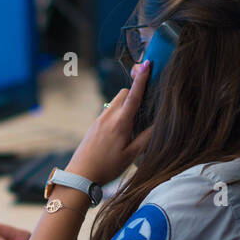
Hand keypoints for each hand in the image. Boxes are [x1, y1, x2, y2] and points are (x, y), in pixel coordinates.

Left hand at [66, 61, 154, 185]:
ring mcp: (100, 119)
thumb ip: (146, 138)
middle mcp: (109, 116)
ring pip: (116, 102)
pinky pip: (109, 111)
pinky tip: (119, 132)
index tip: (147, 63)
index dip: (142, 79)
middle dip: (135, 94)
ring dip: (126, 105)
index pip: (135, 95)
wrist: (80, 175)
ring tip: (131, 125)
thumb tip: (159, 124)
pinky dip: (118, 114)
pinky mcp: (94, 124)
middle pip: (125, 93)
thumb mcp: (131, 155)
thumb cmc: (107, 167)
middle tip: (144, 110)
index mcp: (121, 122)